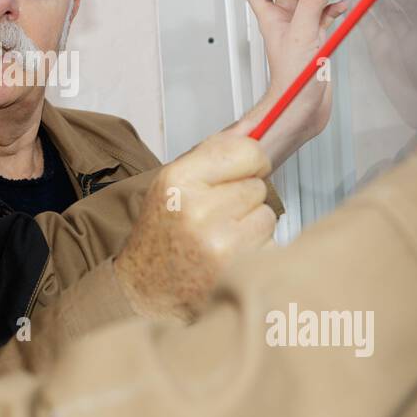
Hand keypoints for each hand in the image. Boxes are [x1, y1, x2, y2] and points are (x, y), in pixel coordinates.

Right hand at [113, 134, 276, 320]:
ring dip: (252, 225)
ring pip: (267, 214)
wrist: (145, 292)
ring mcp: (219, 242)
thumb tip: (259, 124)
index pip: (245, 149)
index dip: (250, 161)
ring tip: (222, 238)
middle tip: (217, 216)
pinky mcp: (238, 268)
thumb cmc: (162, 236)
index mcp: (178, 180)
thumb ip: (213, 155)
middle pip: (258, 184)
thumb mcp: (174, 185)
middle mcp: (197, 209)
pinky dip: (256, 250)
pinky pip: (270, 242)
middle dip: (245, 198)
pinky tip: (230, 258)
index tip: (242, 172)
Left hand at [238, 0, 348, 165]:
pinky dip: (335, 9)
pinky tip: (346, 6)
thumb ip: (312, 2)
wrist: (302, 109)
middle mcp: (285, 24)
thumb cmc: (292, 81)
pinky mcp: (316, 42)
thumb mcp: (302, 34)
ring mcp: (301, 32)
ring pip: (311, 2)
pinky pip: (324, 18)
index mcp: (272, 19)